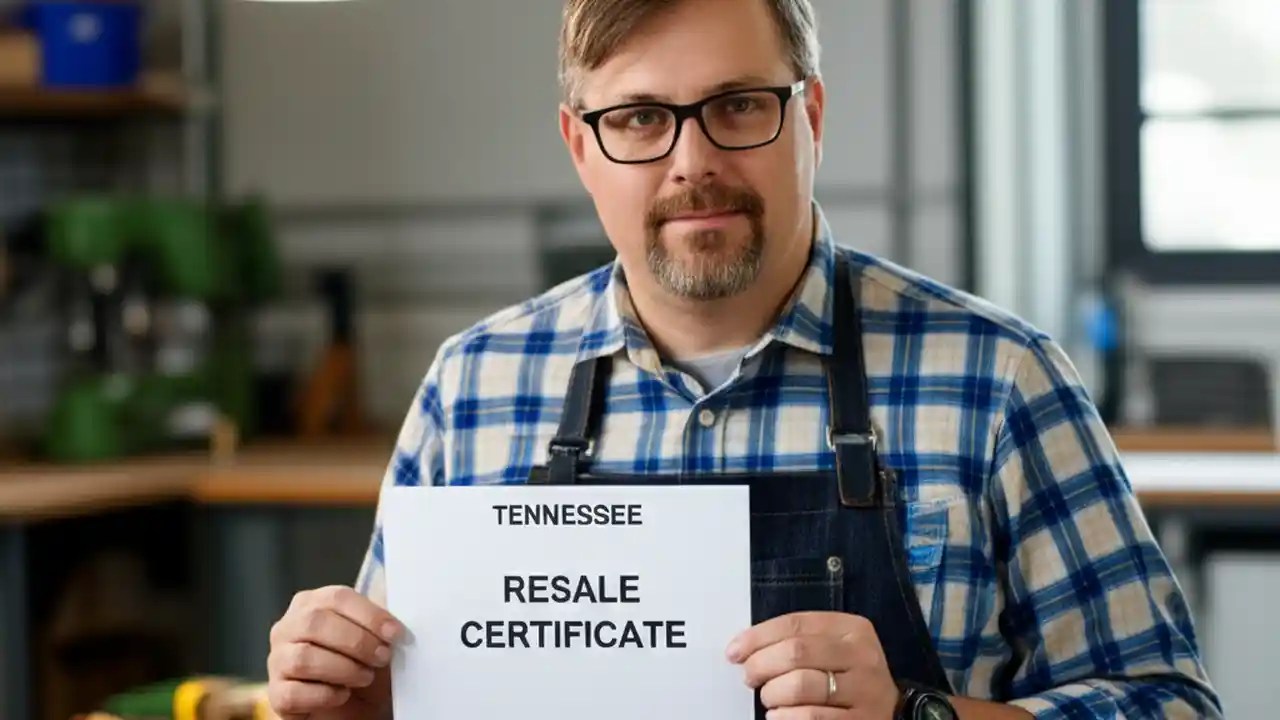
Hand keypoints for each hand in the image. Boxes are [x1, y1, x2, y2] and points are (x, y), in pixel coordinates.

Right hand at [267, 585, 403, 719]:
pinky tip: (342, 694)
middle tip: (382, 657)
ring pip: (303, 658)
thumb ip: (379, 618)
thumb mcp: (375, 637)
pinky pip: (295, 693)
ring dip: (343, 669)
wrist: (351, 706)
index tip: (395, 632)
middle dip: (357, 641)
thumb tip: (398, 606)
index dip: (369, 614)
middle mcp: (288, 628)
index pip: (337, 597)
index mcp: (311, 603)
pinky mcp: (276, 694)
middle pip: (315, 623)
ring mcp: (277, 660)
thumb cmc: (361, 663)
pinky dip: (326, 695)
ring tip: (365, 677)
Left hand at [726, 611, 899, 719]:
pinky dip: (785, 717)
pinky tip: (779, 716)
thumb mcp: (833, 647)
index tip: (735, 651)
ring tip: (769, 698)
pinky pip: (811, 718)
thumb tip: (742, 647)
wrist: (892, 709)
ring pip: (801, 686)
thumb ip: (797, 641)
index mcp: (853, 629)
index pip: (795, 624)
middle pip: (796, 652)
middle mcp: (862, 656)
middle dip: (761, 665)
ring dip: (772, 693)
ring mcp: (865, 691)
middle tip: (750, 677)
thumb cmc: (848, 674)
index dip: (758, 637)